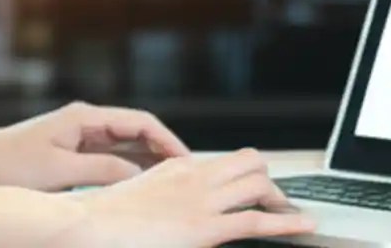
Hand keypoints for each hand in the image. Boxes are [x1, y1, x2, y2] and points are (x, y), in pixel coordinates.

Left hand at [0, 101, 190, 190]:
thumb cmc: (9, 165)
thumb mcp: (59, 171)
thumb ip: (103, 170)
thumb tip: (140, 174)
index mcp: (86, 117)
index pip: (141, 122)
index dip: (168, 140)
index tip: (188, 161)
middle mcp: (87, 121)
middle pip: (138, 131)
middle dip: (165, 149)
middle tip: (190, 174)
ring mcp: (80, 136)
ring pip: (127, 145)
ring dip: (149, 160)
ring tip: (174, 181)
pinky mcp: (73, 151)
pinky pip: (111, 157)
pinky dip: (130, 168)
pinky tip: (142, 184)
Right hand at [58, 149, 315, 247]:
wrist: (84, 227)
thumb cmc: (100, 222)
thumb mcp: (136, 200)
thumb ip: (161, 200)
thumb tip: (170, 215)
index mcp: (177, 167)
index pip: (225, 162)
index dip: (246, 176)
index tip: (253, 191)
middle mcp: (195, 176)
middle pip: (251, 162)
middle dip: (267, 181)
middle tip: (273, 201)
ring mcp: (202, 200)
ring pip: (260, 183)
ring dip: (279, 199)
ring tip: (289, 215)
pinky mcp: (205, 228)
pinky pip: (258, 221)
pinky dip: (289, 223)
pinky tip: (306, 226)